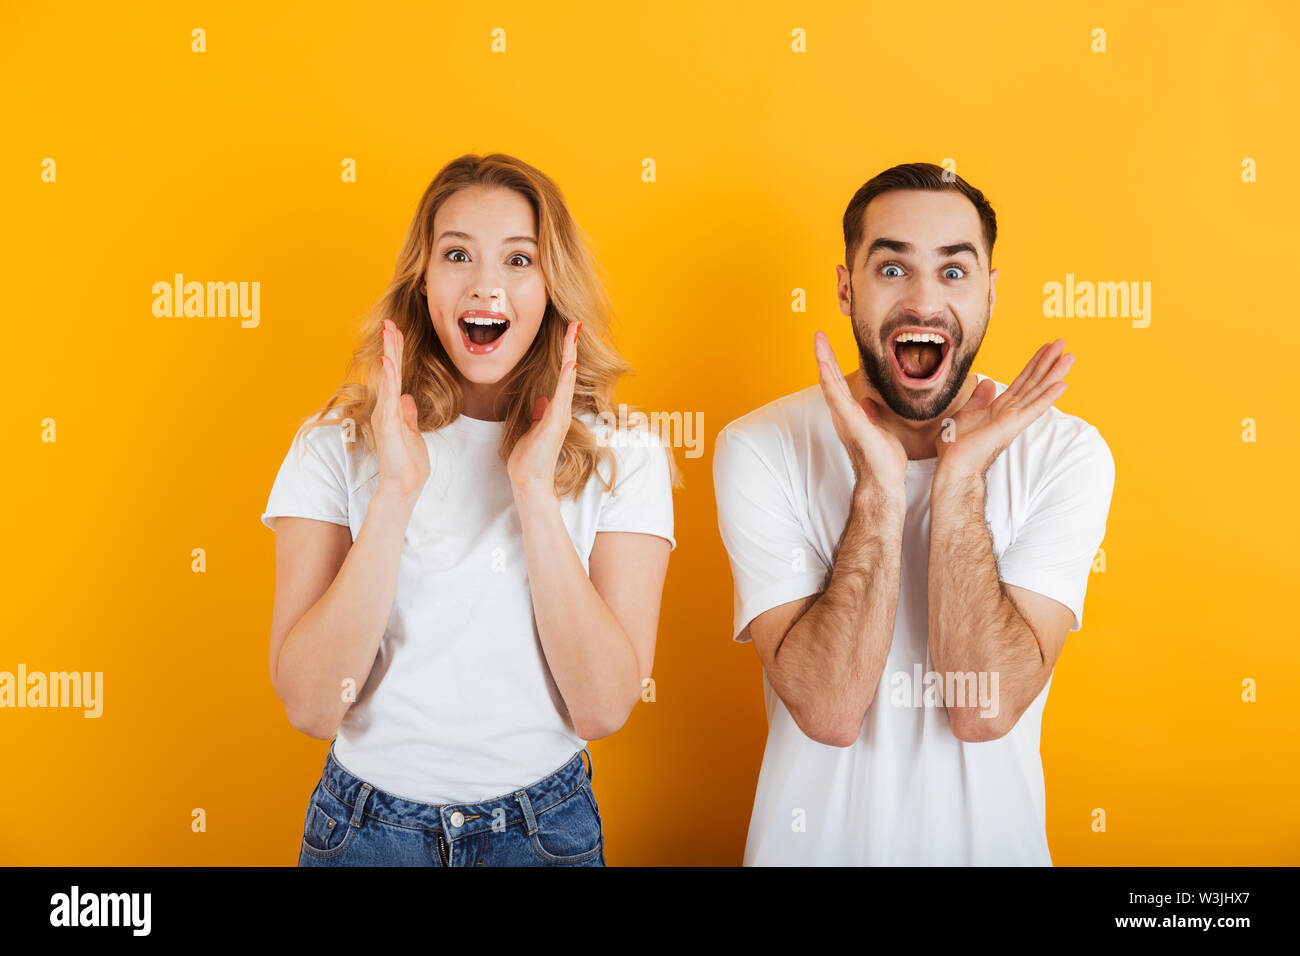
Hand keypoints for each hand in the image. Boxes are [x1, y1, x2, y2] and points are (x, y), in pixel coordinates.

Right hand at [374, 319, 430, 500]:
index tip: (397, 332)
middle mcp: (385, 408)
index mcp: (393, 409)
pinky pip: (388, 394)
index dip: (397, 353)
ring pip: (388, 376)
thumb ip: (408, 415)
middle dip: (391, 345)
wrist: (403, 485)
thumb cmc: (407, 463)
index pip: (396, 375)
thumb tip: (407, 398)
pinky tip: (387, 360)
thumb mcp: (413, 433)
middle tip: (390, 322)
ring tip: (389, 330)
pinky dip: (389, 376)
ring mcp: (385, 413)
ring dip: (389, 353)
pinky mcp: (387, 422)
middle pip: (390, 370)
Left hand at [508, 320, 579, 498]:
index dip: (564, 354)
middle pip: (568, 372)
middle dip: (571, 347)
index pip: (562, 376)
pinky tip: (569, 364)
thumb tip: (541, 400)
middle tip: (575, 323)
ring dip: (570, 355)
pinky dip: (566, 379)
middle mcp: (561, 410)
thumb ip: (538, 414)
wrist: (529, 481)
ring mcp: (560, 416)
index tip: (567, 334)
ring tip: (573, 333)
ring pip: (567, 379)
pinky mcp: (555, 424)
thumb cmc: (529, 459)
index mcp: (555, 410)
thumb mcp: (531, 430)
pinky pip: (562, 396)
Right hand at [815, 331, 906, 498]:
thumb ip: (873, 413)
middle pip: (829, 380)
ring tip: (819, 342)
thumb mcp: (881, 428)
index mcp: (851, 414)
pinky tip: (824, 367)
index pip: (839, 384)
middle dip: (823, 356)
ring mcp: (844, 418)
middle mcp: (843, 414)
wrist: (883, 481)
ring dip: (824, 362)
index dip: (832, 364)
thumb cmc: (883, 460)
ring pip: (830, 385)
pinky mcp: (850, 423)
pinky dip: (829, 381)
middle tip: (818, 334)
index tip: (827, 345)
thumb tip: (869, 401)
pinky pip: (837, 399)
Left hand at [935, 338, 1072, 478]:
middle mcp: (1011, 412)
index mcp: (1000, 408)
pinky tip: (1063, 384)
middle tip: (1062, 343)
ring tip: (1069, 356)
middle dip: (1048, 362)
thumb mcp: (964, 414)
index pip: (1021, 381)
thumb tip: (988, 382)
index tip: (1046, 348)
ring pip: (1037, 391)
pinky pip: (1033, 409)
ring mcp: (1013, 419)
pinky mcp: (1012, 426)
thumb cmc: (955, 447)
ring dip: (1054, 373)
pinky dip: (1048, 397)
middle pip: (1033, 382)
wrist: (952, 467)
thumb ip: (978, 399)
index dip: (1034, 363)